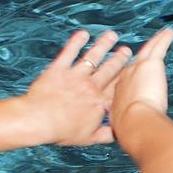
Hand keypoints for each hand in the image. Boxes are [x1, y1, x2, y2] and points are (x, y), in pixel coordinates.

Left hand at [22, 29, 132, 144]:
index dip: (126, 79)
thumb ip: (106, 134)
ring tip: (111, 35)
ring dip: (103, 45)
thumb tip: (119, 133)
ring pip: (93, 57)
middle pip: (109, 69)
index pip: (117, 88)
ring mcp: (75, 76)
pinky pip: (69, 53)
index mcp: (99, 103)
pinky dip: (76, 42)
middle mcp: (91, 86)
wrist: (39, 120)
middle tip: (127, 50)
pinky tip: (83, 34)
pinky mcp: (59, 69)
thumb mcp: (88, 138)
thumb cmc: (62, 131)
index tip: (133, 72)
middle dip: (119, 59)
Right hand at [109, 26, 172, 130]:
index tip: (125, 74)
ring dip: (153, 43)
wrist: (134, 122)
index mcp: (116, 93)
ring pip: (146, 51)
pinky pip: (158, 47)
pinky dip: (163, 39)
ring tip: (159, 35)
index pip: (121, 81)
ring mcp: (136, 69)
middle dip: (133, 56)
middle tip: (135, 50)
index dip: (125, 78)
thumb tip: (124, 139)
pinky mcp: (150, 64)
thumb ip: (121, 128)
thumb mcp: (120, 128)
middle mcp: (124, 77)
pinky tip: (170, 32)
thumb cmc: (129, 130)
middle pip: (130, 63)